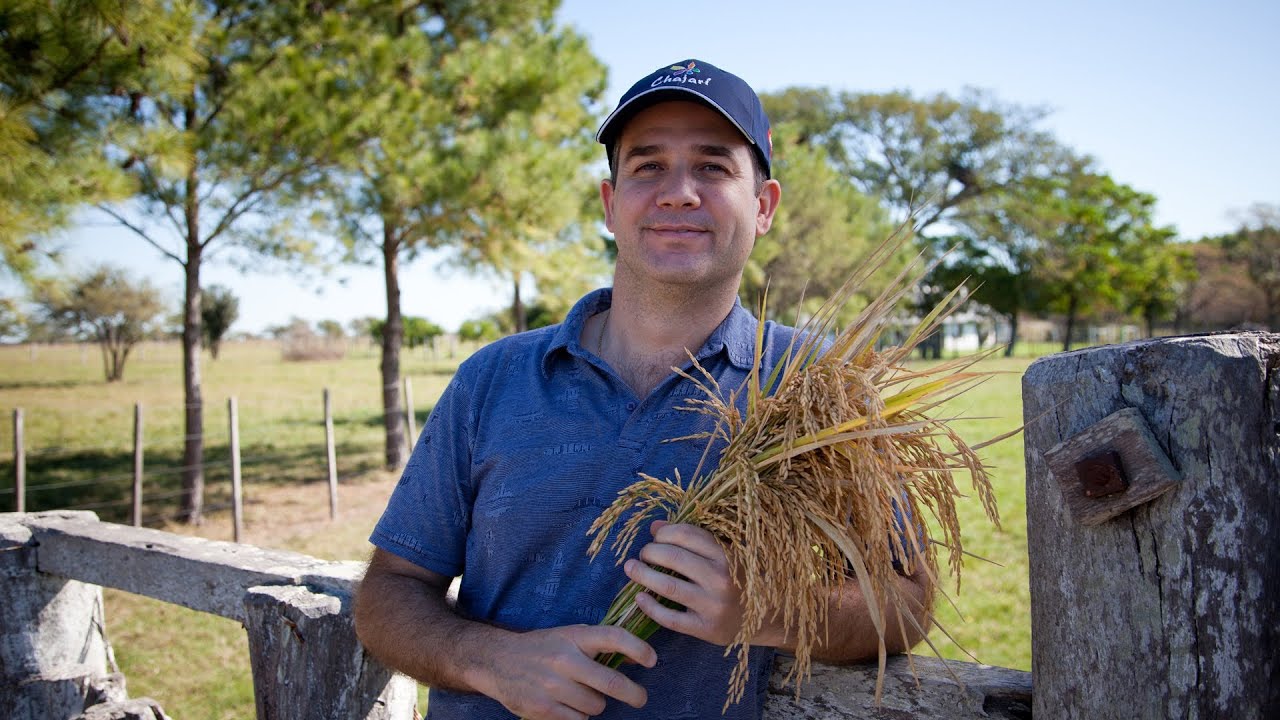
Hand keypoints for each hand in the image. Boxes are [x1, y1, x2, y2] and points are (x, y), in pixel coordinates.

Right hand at [479, 624, 655, 719]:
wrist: (498, 661)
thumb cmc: (542, 647)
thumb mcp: (568, 636)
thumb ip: (597, 644)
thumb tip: (634, 658)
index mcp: (574, 637)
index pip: (614, 637)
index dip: (638, 648)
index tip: (652, 660)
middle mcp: (565, 660)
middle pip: (612, 683)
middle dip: (634, 694)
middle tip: (640, 698)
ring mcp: (553, 686)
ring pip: (597, 705)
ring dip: (596, 703)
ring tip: (581, 694)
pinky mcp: (544, 709)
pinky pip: (579, 719)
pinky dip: (579, 715)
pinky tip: (567, 704)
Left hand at [625, 521, 779, 647]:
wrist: (761, 618)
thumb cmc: (736, 580)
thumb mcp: (721, 556)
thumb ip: (692, 539)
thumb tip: (655, 526)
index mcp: (727, 555)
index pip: (686, 535)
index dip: (664, 533)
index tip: (655, 538)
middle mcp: (722, 579)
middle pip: (673, 558)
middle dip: (649, 552)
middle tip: (642, 554)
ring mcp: (713, 605)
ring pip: (667, 586)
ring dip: (642, 575)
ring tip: (631, 569)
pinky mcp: (706, 629)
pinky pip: (669, 618)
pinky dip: (649, 607)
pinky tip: (639, 598)